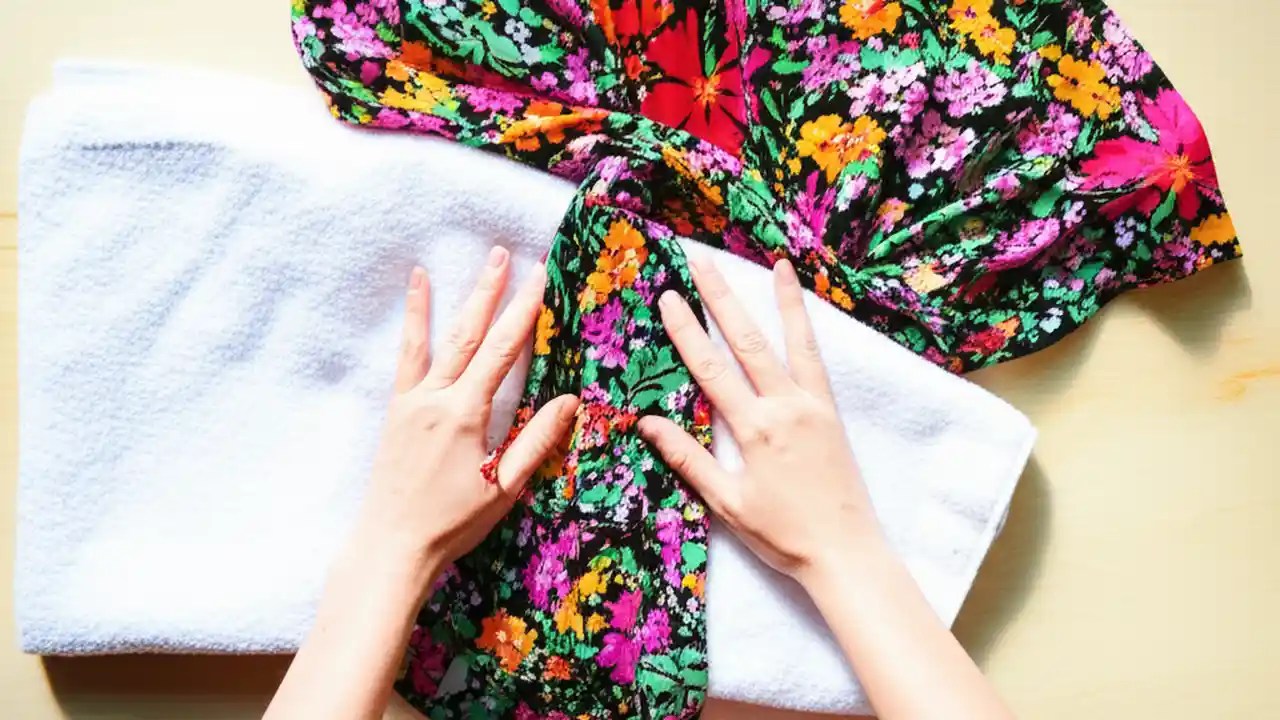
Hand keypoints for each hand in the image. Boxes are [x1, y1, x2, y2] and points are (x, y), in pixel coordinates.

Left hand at [356, 247, 578, 580]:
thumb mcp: (504, 488)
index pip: (500, 352)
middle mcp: (435, 397)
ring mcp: (411, 400)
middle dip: (491, 292)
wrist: (391, 545)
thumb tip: (571, 400)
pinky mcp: (396, 408)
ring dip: (460, 297)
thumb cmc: (452, 523)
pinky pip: (407, 355)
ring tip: (476, 263)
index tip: (540, 279)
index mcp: (465, 414)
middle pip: (470, 334)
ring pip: (441, 337)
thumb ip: (536, 441)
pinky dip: (415, 320)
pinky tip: (418, 290)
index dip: (523, 313)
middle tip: (505, 254)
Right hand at [637, 256, 881, 582]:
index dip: (688, 333)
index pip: (712, 370)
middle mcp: (785, 407)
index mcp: (755, 429)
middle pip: (747, 342)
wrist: (846, 552)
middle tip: (701, 262)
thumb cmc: (783, 534)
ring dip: (776, 301)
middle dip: (722, 300)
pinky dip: (809, 329)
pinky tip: (804, 307)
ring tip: (772, 264)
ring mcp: (812, 405)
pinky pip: (817, 360)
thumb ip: (689, 459)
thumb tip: (648, 423)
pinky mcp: (831, 412)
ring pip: (789, 342)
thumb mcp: (727, 502)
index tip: (669, 298)